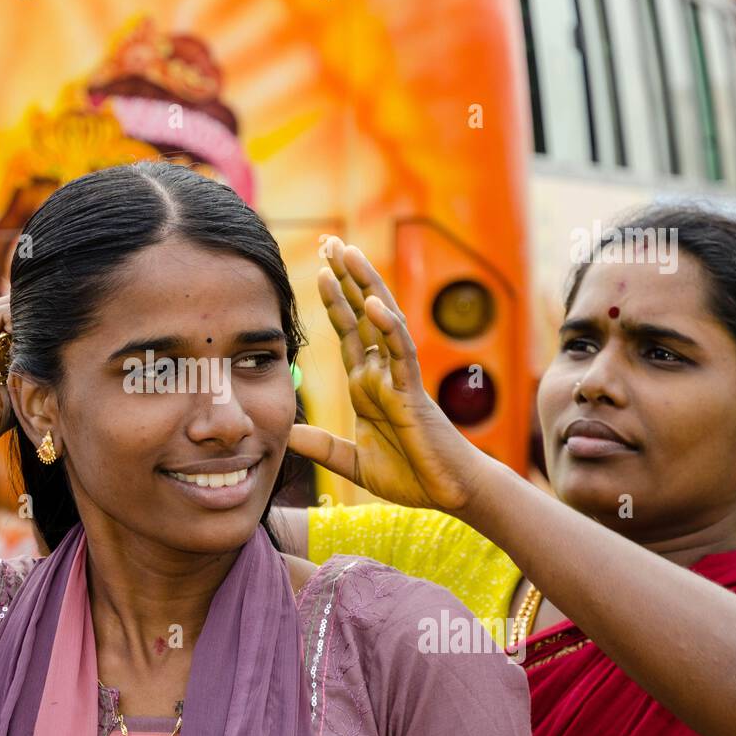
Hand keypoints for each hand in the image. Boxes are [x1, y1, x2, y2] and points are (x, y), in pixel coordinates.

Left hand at [288, 237, 487, 512]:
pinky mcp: (414, 392)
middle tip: (330, 241)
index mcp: (366, 384)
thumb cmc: (410, 476)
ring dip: (366, 286)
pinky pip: (401, 352)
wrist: (447, 494)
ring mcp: (398, 378)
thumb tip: (287, 435)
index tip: (317, 267)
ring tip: (348, 253)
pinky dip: (388, 327)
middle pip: (362, 314)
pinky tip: (373, 303)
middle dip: (347, 278)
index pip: (347, 332)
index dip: (333, 300)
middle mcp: (382, 372)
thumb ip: (322, 446)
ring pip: (383, 322)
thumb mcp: (353, 462)